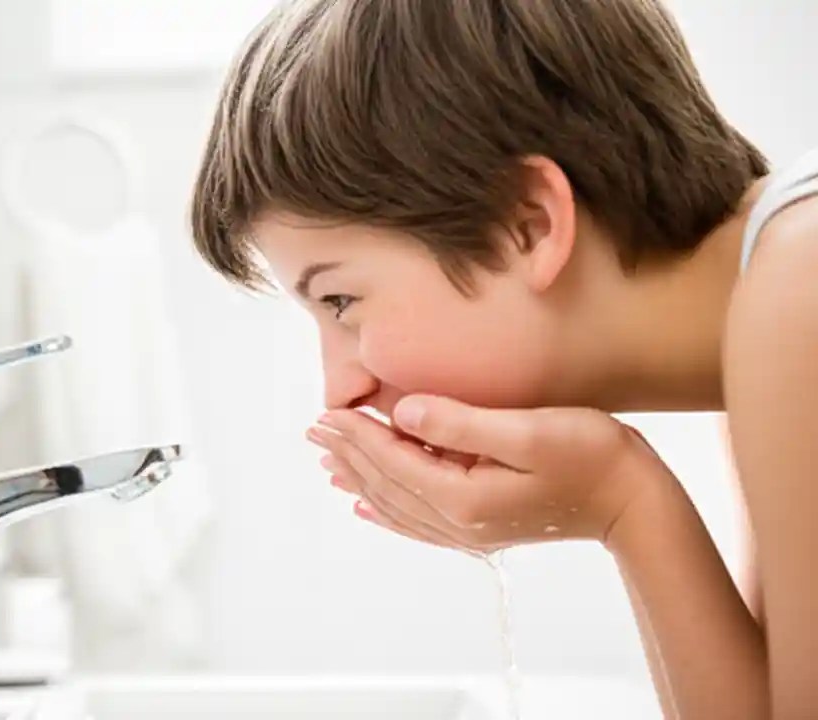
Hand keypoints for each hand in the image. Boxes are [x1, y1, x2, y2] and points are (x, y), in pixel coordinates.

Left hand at [305, 395, 675, 553]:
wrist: (634, 501)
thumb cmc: (590, 455)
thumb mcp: (526, 430)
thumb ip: (459, 423)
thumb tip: (402, 413)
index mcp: (461, 496)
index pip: (391, 460)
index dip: (355, 434)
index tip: (325, 413)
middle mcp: (457, 521)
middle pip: (385, 484)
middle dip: (347, 454)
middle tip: (313, 430)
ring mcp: (468, 530)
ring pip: (396, 504)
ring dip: (359, 479)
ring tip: (328, 461)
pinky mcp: (482, 528)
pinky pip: (417, 522)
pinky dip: (386, 510)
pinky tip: (366, 505)